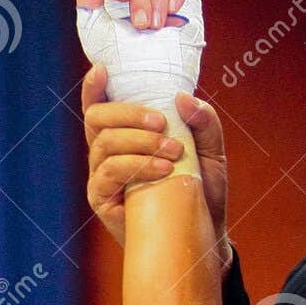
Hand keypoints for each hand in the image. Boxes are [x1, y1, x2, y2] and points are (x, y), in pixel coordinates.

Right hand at [78, 0, 226, 251]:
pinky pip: (109, 172)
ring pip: (104, 143)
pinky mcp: (102, 200)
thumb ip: (204, 122)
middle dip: (128, 113)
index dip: (94, 86)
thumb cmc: (201, 191)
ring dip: (139, 140)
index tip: (104, 69)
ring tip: (172, 151)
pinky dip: (135, 165)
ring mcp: (101, 177)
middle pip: (97, 118)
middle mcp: (106, 153)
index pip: (100, 106)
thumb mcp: (211, 151)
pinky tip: (162, 169)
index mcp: (125, 135)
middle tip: (161, 121)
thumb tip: (182, 98)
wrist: (203, 235)